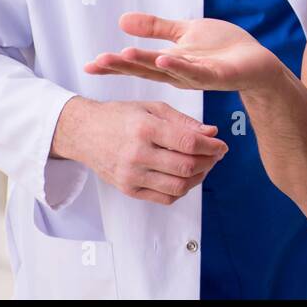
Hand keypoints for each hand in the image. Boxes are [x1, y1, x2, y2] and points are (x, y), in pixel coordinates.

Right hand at [52, 97, 227, 205]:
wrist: (84, 132)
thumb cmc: (120, 117)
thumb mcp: (153, 108)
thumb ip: (184, 122)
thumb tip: (212, 133)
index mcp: (145, 129)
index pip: (188, 143)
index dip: (212, 146)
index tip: (222, 145)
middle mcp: (137, 154)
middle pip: (186, 167)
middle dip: (209, 162)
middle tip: (216, 154)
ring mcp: (131, 175)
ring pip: (178, 186)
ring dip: (199, 177)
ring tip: (203, 165)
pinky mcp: (128, 189)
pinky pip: (165, 198)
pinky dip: (182, 190)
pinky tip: (186, 177)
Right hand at [85, 12, 286, 92]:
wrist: (257, 62)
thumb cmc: (223, 49)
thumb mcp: (184, 33)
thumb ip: (156, 28)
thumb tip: (121, 20)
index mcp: (169, 63)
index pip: (137, 64)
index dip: (114, 64)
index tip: (89, 64)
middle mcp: (178, 73)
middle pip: (145, 69)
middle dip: (121, 66)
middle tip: (96, 62)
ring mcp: (196, 76)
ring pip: (166, 70)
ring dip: (145, 64)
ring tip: (123, 56)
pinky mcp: (216, 75)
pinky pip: (195, 71)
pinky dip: (179, 65)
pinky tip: (164, 59)